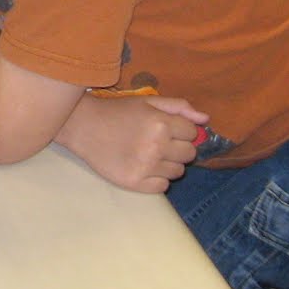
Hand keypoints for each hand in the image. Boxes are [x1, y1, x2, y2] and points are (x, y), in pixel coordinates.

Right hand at [58, 93, 207, 193]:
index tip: (166, 129)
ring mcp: (146, 167)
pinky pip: (163, 187)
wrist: (83, 126)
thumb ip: (178, 107)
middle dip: (177, 147)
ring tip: (148, 154)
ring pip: (177, 172)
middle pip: (189, 154)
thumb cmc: (117, 112)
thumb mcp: (147, 102)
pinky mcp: (135, 183)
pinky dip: (156, 179)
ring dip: (168, 164)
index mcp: (161, 123)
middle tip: (158, 142)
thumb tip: (206, 119)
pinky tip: (143, 167)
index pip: (192, 134)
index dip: (181, 130)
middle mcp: (156, 146)